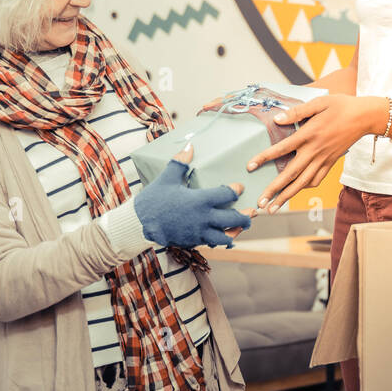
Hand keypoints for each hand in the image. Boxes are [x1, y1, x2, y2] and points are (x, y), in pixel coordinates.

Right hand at [134, 143, 253, 246]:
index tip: (239, 187)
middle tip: (252, 213)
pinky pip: (212, 243)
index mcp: (199, 200)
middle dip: (245, 217)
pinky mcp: (192, 242)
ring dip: (235, 232)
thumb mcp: (167, 178)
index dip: (235, 190)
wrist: (139, 224)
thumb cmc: (153, 199)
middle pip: (232, 219)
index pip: (226, 194)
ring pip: (225, 236)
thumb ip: (180, 162)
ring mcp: (198, 232)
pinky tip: (224, 237)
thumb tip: (189, 146)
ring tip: (241, 228)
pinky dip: (221, 241)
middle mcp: (203, 218)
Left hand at [246, 95, 380, 213]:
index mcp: (309, 134)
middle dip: (274, 190)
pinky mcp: (330, 163)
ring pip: (303, 183)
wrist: (365, 117)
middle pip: (291, 174)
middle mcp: (315, 151)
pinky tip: (295, 192)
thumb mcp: (319, 102)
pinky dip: (304, 188)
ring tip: (273, 208)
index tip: (250, 166)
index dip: (265, 158)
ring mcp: (324, 159)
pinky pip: (316, 180)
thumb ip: (297, 112)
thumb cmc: (341, 106)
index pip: (282, 148)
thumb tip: (277, 119)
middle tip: (260, 203)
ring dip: (287, 196)